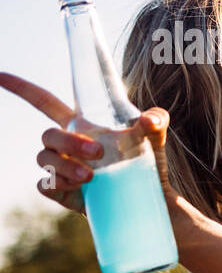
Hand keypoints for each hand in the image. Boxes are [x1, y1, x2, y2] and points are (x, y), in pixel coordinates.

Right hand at [1, 73, 175, 212]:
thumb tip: (148, 120)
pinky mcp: (64, 192)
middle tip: (98, 153)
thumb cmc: (148, 160)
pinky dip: (57, 184)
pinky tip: (79, 187)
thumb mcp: (155, 136)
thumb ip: (156, 119)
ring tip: (91, 176)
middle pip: (48, 134)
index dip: (21, 88)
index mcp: (81, 124)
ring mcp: (62, 168)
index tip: (0, 75)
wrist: (153, 197)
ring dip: (64, 165)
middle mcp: (66, 145)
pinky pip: (45, 185)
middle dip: (69, 142)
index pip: (44, 102)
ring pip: (43, 159)